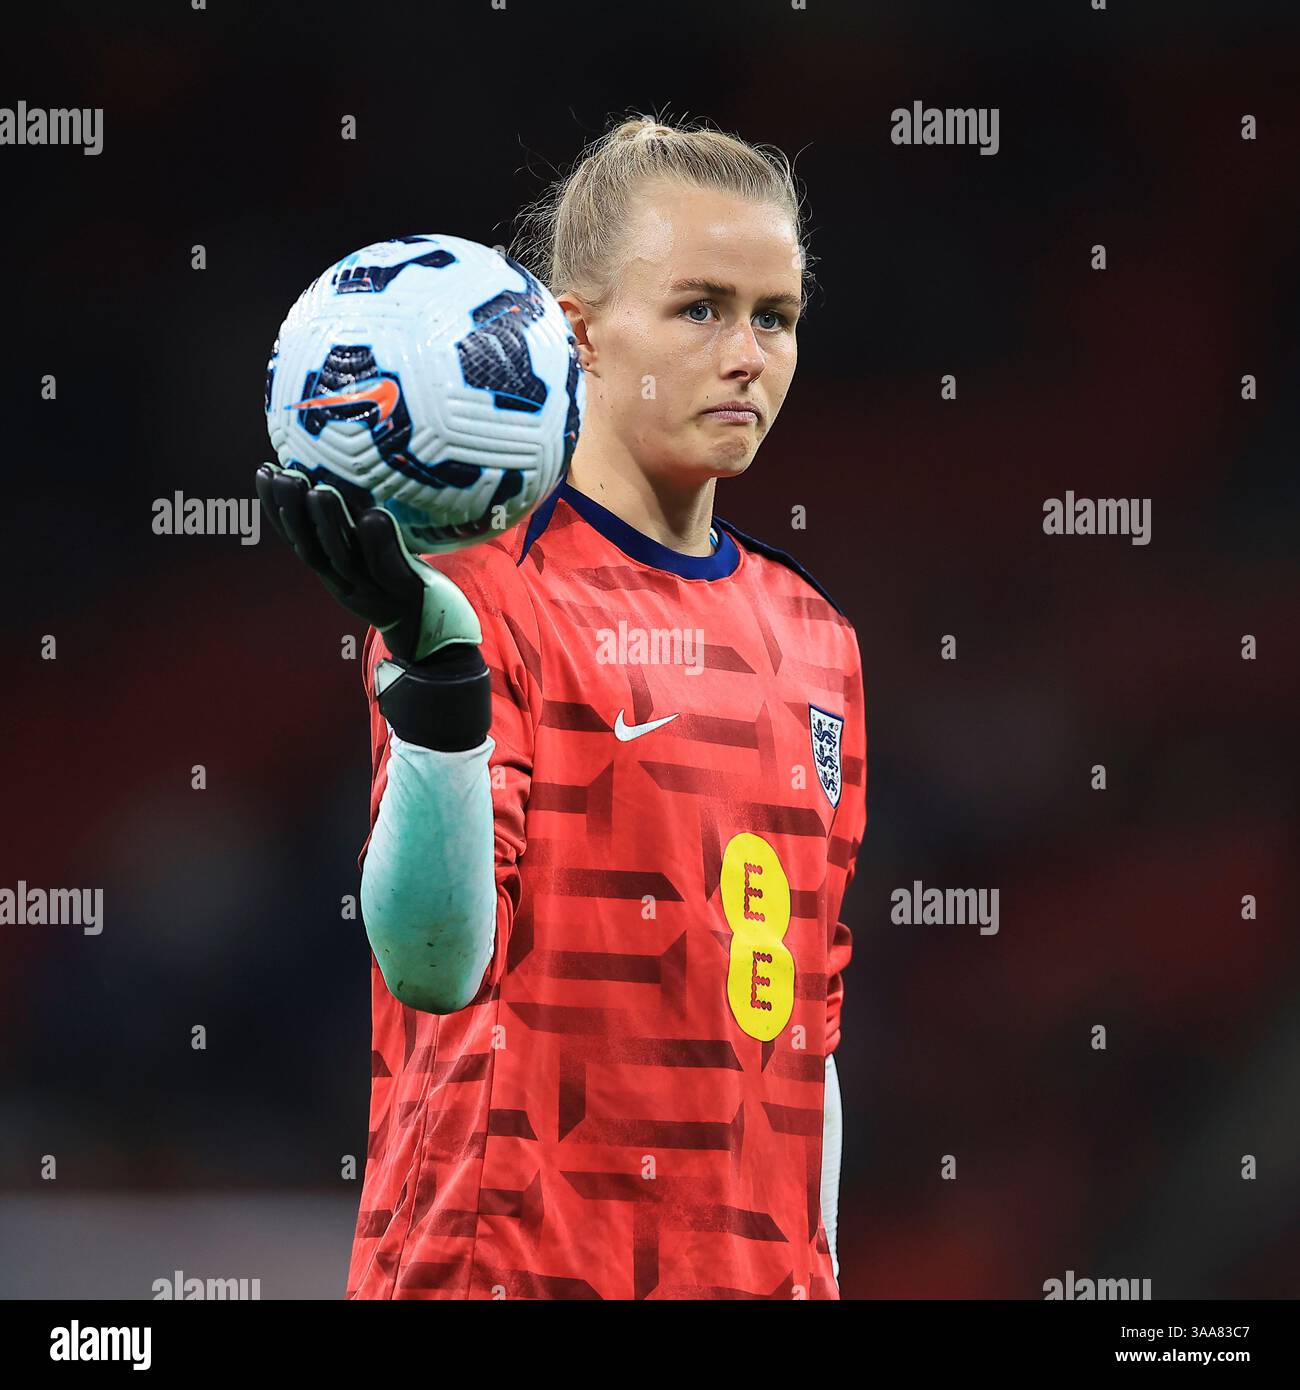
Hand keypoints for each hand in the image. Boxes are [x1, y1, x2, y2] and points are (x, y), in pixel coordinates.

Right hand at [255, 461, 481, 661]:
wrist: (431, 627)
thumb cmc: (397, 578)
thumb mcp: (368, 549)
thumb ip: (353, 518)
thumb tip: (336, 468)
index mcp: (332, 567)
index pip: (297, 536)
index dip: (276, 507)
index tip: (265, 471)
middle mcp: (346, 580)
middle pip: (312, 548)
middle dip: (293, 512)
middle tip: (284, 475)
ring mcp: (375, 589)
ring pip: (345, 559)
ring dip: (329, 525)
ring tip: (320, 491)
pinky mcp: (406, 593)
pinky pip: (390, 568)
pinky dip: (379, 543)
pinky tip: (373, 515)